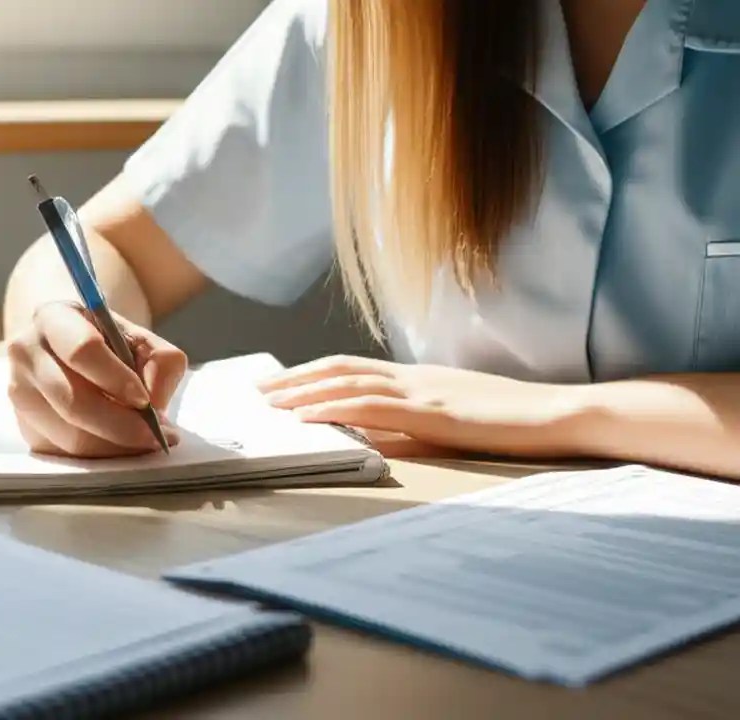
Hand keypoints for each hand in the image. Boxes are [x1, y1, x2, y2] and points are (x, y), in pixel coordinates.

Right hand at [7, 302, 186, 457]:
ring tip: (146, 440)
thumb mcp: (140, 338)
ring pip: (70, 436)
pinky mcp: (24, 427)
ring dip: (116, 447)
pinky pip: (67, 454)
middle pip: (73, 401)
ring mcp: (19, 393)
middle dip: (121, 426)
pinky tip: (122, 446)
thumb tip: (155, 402)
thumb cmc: (107, 344)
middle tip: (156, 436)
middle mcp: (26, 354)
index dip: (117, 379)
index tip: (146, 401)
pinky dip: (102, 456)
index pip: (82, 350)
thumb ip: (161, 362)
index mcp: (53, 318)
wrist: (65, 350)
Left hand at [257, 355, 584, 457]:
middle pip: (340, 369)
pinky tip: (306, 416)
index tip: (281, 382)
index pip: (353, 368)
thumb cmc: (510, 423)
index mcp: (417, 377)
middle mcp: (413, 377)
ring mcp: (422, 392)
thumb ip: (409, 426)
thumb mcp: (450, 422)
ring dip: (303, 392)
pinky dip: (332, 409)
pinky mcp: (432, 413)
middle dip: (295, 378)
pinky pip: (372, 407)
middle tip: (259, 390)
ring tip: (270, 403)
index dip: (313, 373)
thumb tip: (368, 438)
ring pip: (348, 384)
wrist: (559, 415)